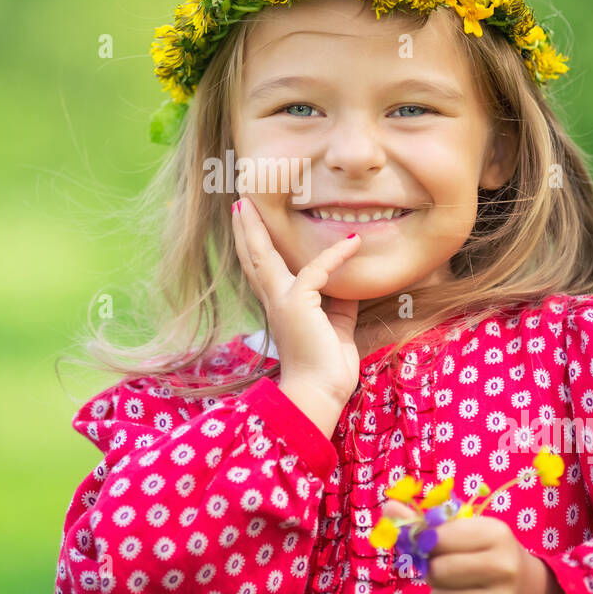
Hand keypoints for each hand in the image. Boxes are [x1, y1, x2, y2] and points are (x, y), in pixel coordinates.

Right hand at [231, 196, 362, 401]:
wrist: (320, 393)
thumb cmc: (328, 365)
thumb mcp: (336, 325)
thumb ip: (338, 302)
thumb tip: (348, 283)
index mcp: (280, 305)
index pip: (264, 268)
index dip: (256, 244)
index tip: (250, 220)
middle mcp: (275, 300)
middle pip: (252, 256)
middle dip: (245, 228)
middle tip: (239, 200)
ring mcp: (282, 300)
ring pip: (262, 255)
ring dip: (255, 228)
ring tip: (248, 203)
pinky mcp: (298, 303)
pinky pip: (317, 270)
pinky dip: (336, 254)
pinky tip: (353, 241)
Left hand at [380, 500, 568, 593]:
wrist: (532, 588)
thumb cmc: (490, 550)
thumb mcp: (468, 528)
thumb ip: (426, 519)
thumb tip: (388, 506)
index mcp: (495, 533)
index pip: (438, 538)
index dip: (425, 541)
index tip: (429, 542)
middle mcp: (502, 565)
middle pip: (437, 570)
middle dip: (431, 568)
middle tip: (442, 564)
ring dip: (437, 591)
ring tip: (454, 582)